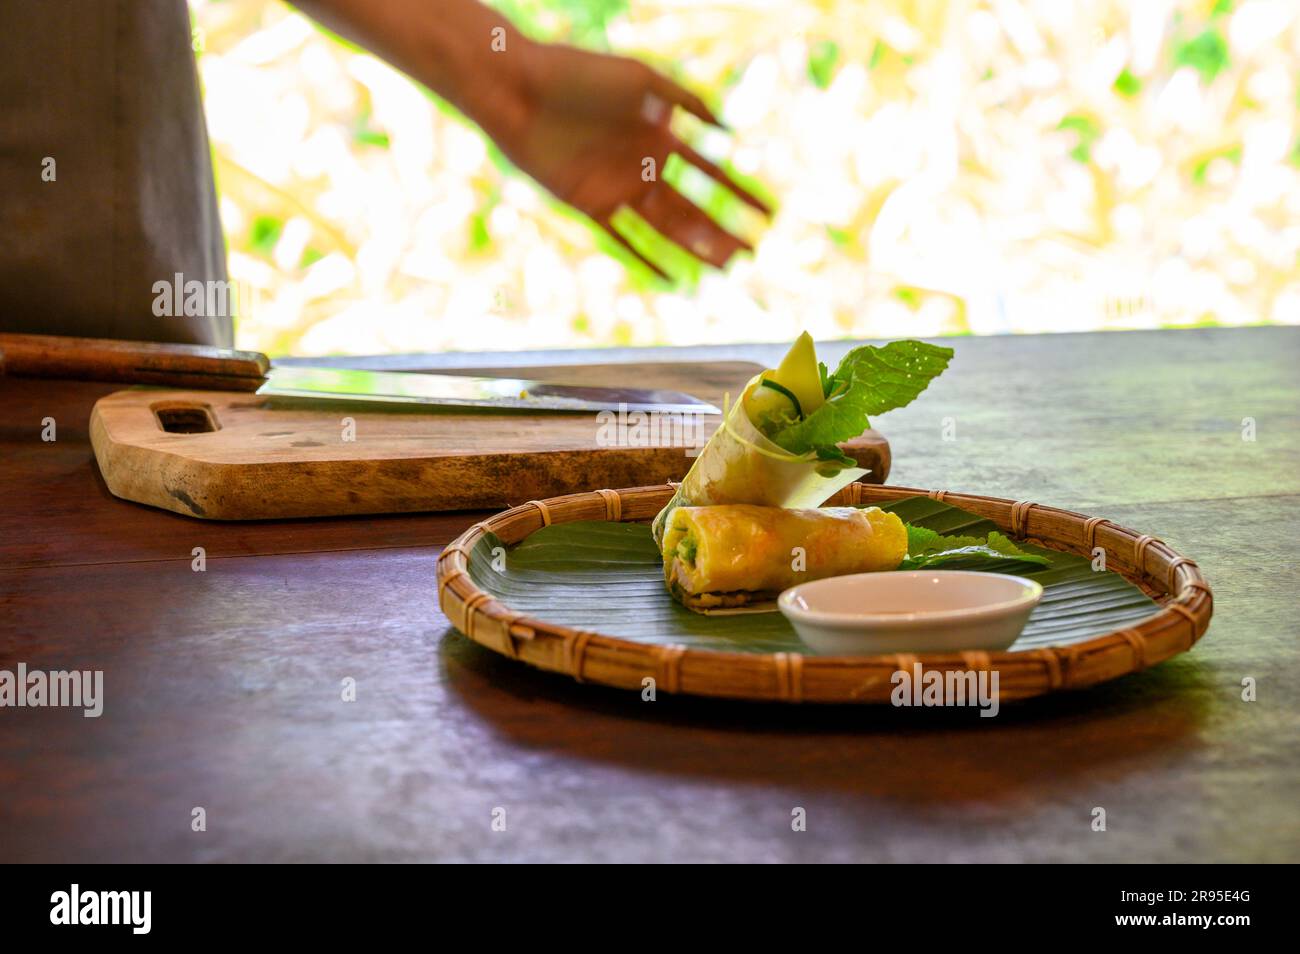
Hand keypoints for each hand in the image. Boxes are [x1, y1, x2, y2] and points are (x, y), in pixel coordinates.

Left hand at [492, 42, 771, 278]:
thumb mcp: (638, 77)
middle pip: (693, 207)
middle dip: (724, 230)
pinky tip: (671, 276)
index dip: (740, 195)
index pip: (712, 172)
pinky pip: (623, 238)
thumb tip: (720, 126)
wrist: (521, 89)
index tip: (769, 214)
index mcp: (662, 136)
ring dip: (696, 247)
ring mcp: (620, 187)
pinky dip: (646, 258)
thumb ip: (679, 99)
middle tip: (752, 253)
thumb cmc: (577, 72)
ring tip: (725, 266)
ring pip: (667, 226)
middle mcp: (645, 166)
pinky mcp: (591, 203)